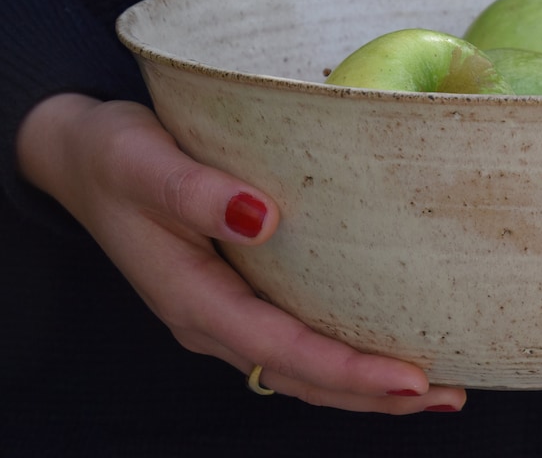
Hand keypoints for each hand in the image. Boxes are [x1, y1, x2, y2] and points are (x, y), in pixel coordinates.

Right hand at [16, 94, 465, 413]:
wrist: (85, 158)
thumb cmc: (116, 156)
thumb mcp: (142, 163)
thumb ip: (194, 191)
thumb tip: (261, 217)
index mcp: (194, 300)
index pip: (284, 351)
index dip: (349, 371)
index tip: (412, 378)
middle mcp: (214, 321)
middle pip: (304, 378)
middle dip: (375, 395)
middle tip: (448, 394)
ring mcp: (227, 314)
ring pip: (304, 371)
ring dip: (366, 387)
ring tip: (435, 391)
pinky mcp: (240, 296)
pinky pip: (298, 343)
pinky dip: (344, 358)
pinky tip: (384, 350)